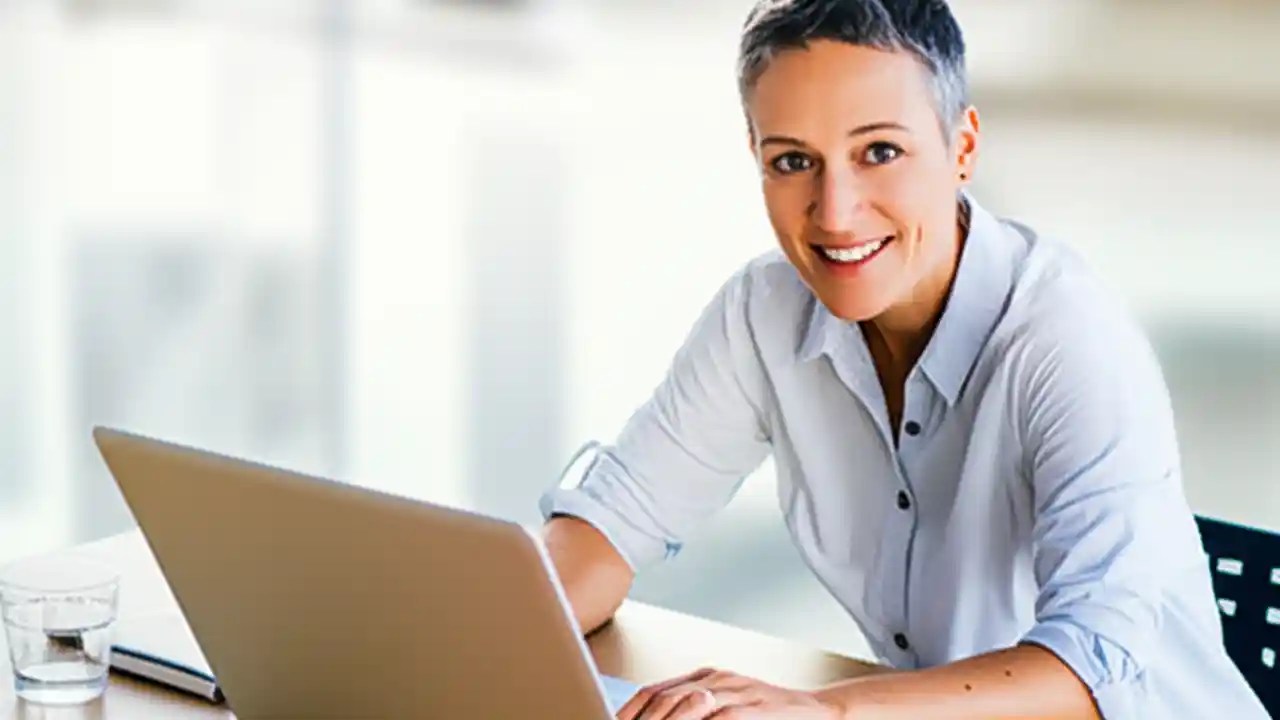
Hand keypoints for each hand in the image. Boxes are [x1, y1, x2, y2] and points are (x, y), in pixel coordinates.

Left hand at [616, 667, 843, 719]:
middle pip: (663, 700)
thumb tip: (654, 718)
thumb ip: (693, 712)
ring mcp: (736, 692)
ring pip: (686, 707)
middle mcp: (716, 680)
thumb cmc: (770, 715)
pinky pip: (720, 719)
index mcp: (704, 678)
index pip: (653, 692)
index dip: (628, 711)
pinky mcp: (754, 708)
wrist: (820, 711)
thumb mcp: (726, 707)